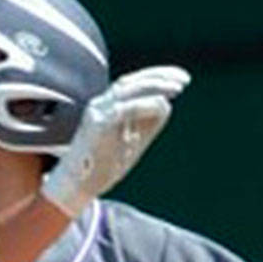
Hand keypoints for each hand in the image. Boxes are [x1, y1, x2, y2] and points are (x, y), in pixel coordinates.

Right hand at [41, 66, 190, 216]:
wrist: (78, 185)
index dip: (157, 76)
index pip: (133, 83)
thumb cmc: (105, 163)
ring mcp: (97, 114)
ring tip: (177, 88)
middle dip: (159, 77)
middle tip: (184, 80)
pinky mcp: (97, 127)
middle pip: (130, 81)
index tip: (181, 77)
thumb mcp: (132, 140)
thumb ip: (147, 122)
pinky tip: (162, 103)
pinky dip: (143, 105)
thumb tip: (166, 103)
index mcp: (108, 105)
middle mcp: (101, 105)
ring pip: (126, 90)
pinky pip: (122, 110)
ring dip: (154, 86)